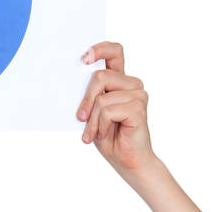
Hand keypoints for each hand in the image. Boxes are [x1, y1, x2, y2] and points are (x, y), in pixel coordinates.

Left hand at [76, 41, 155, 176]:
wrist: (128, 162)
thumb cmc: (110, 137)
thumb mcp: (93, 113)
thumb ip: (90, 96)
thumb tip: (74, 80)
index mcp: (120, 80)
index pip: (114, 51)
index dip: (99, 49)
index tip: (83, 59)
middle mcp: (131, 84)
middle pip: (100, 76)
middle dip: (85, 99)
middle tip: (80, 118)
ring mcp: (137, 95)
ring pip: (101, 98)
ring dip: (92, 120)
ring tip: (94, 134)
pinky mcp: (138, 108)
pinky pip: (108, 111)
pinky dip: (100, 126)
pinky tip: (104, 135)